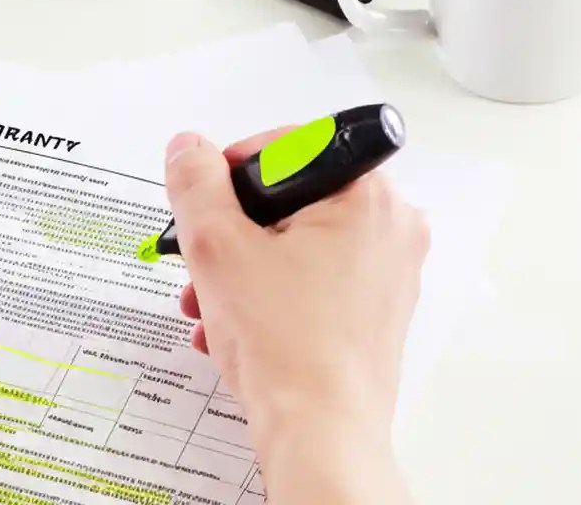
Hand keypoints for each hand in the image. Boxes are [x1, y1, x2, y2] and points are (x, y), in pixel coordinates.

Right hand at [164, 129, 428, 504]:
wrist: (320, 434)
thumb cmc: (286, 346)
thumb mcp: (217, 246)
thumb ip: (196, 184)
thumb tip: (189, 150)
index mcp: (366, 196)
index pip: (287, 146)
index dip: (232, 171)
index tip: (204, 201)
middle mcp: (391, 228)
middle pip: (290, 201)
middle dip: (232, 231)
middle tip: (201, 258)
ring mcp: (388, 274)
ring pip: (297, 246)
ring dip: (241, 268)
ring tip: (207, 302)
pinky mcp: (376, 313)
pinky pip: (312, 283)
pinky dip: (269, 296)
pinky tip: (232, 326)